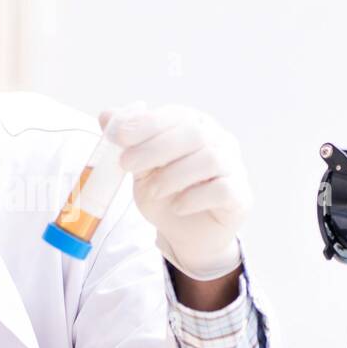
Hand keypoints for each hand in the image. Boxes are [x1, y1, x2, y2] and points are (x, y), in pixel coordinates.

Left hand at [99, 103, 251, 280]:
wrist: (185, 233)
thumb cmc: (165, 192)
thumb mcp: (139, 166)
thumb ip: (126, 141)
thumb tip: (106, 115)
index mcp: (194, 124)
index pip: (174, 115)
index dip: (145, 124)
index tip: (118, 138)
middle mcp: (219, 139)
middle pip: (194, 133)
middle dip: (155, 149)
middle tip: (128, 166)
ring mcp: (234, 165)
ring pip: (210, 159)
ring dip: (173, 176)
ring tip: (152, 191)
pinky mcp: (240, 195)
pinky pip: (222, 189)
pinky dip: (194, 198)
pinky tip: (177, 206)